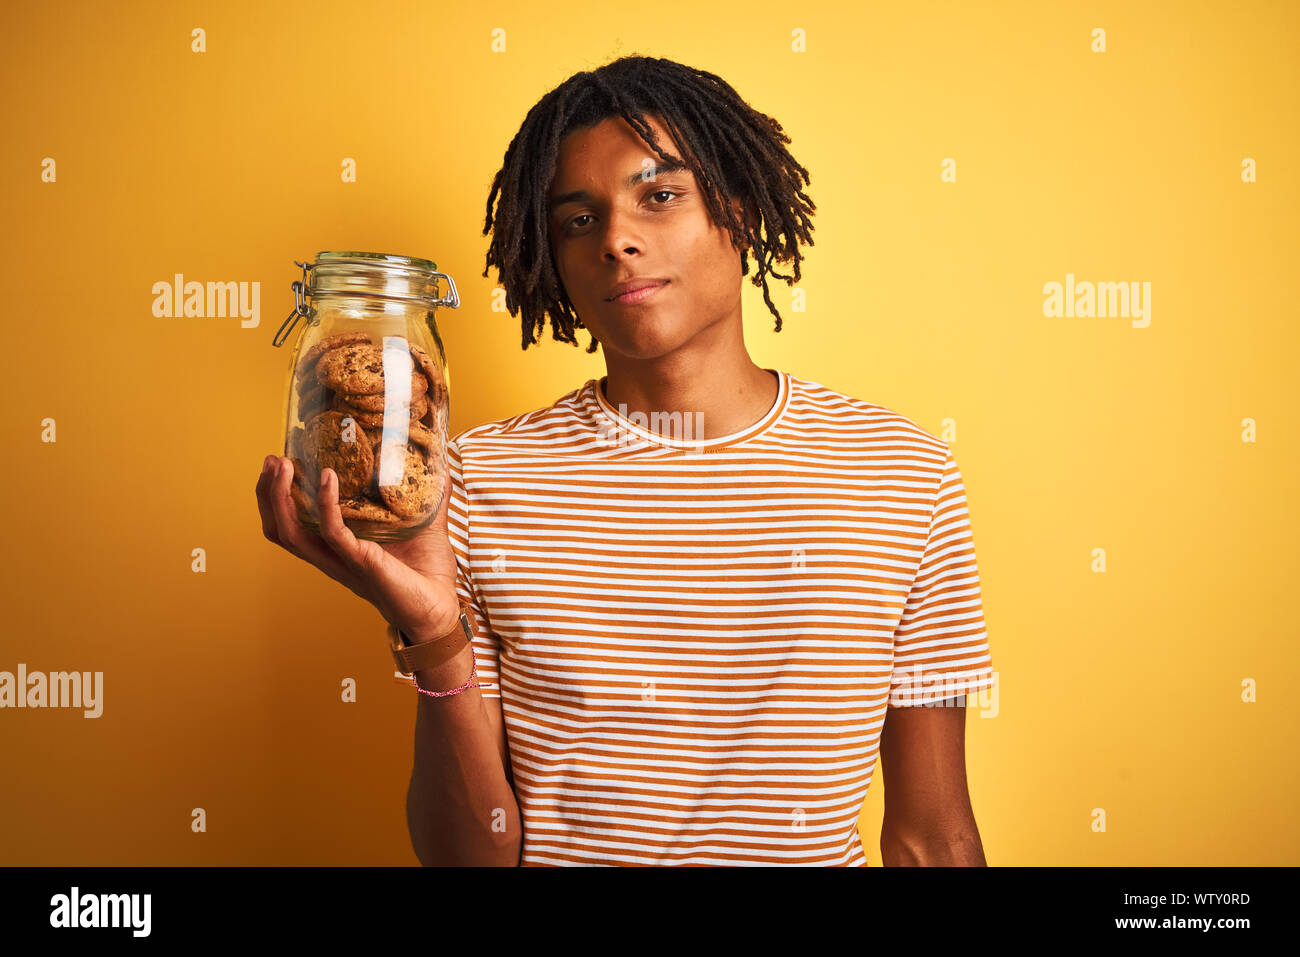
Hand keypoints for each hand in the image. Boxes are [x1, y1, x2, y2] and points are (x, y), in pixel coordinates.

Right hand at [255, 454, 461, 641]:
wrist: (441, 607)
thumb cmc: (429, 572)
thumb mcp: (424, 526)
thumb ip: (429, 498)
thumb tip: (440, 468)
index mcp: (338, 548)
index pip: (293, 524)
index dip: (277, 497)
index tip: (277, 464)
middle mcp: (332, 557)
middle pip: (281, 529)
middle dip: (268, 494)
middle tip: (270, 461)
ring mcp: (343, 561)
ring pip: (293, 533)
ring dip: (281, 497)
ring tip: (282, 465)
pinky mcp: (361, 562)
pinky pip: (333, 532)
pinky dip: (326, 504)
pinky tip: (329, 477)